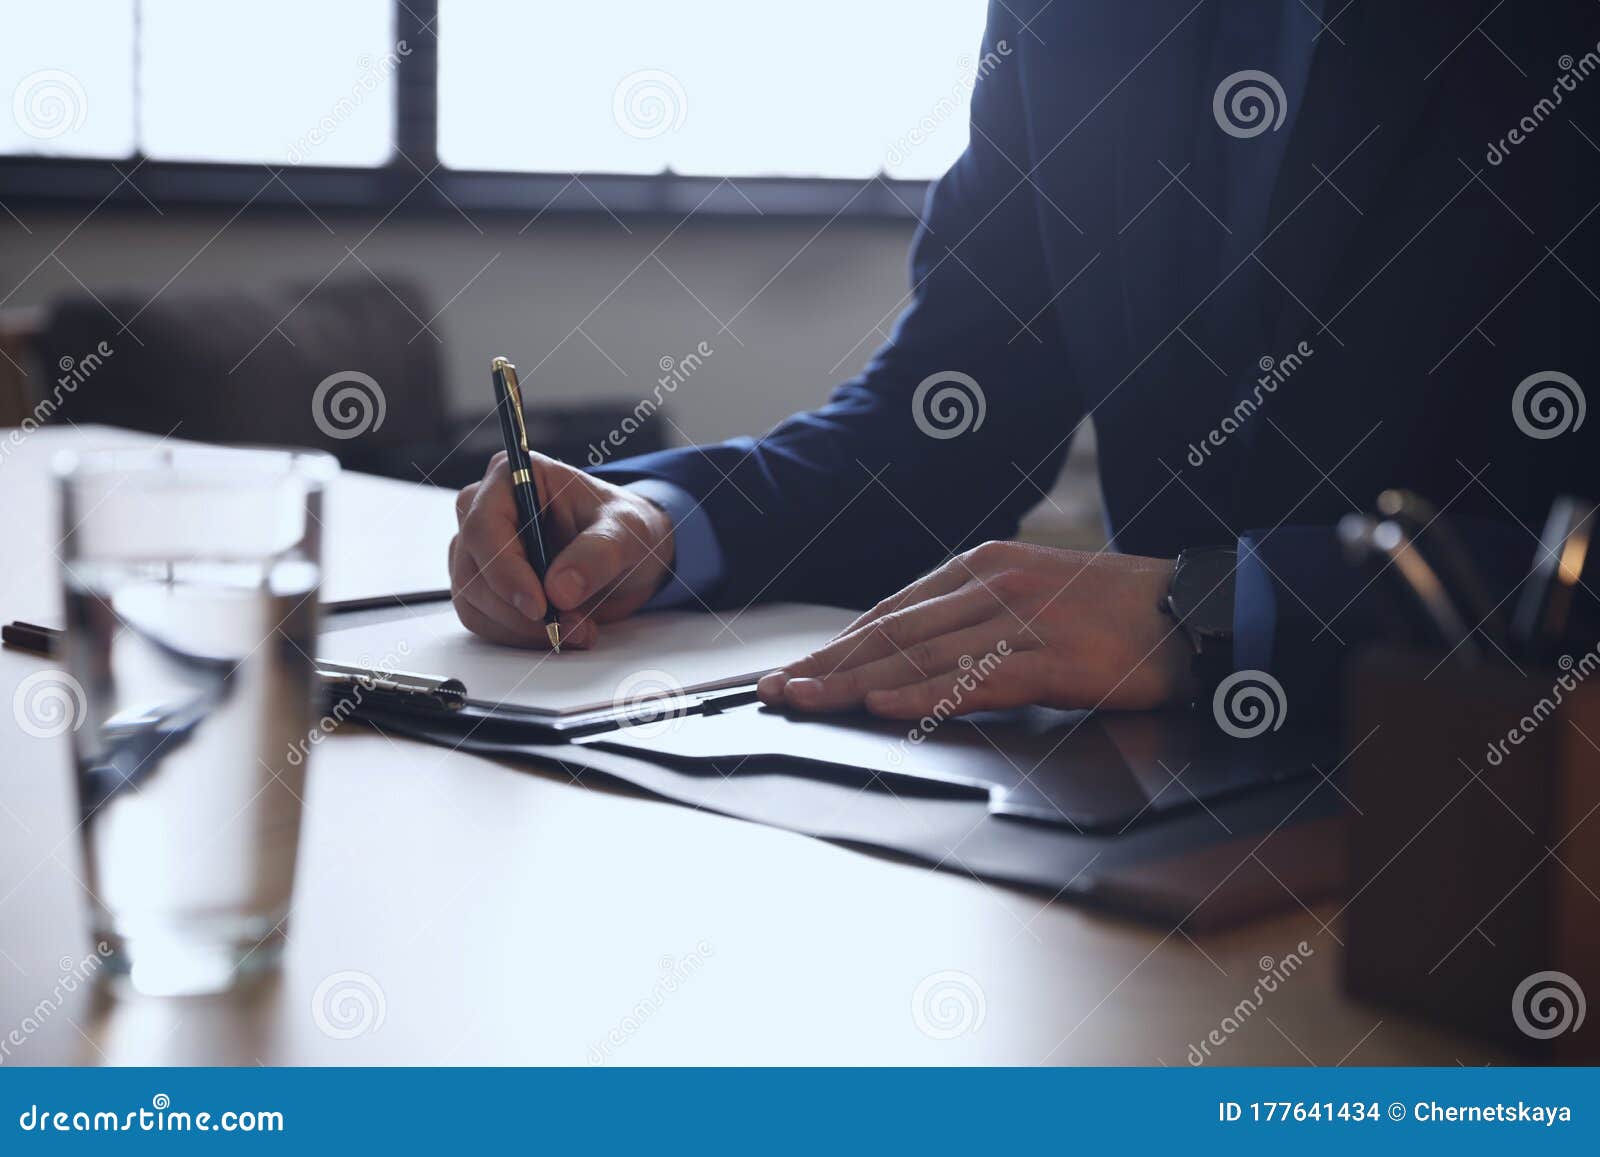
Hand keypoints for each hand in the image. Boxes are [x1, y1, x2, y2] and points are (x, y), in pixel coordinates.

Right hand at [449, 451, 674, 647]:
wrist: (628, 557)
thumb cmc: (623, 528)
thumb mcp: (627, 531)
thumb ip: (598, 554)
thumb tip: (559, 589)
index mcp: (514, 477)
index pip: (484, 527)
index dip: (505, 571)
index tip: (539, 607)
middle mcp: (485, 510)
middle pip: (472, 569)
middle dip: (520, 610)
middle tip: (573, 625)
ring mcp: (479, 550)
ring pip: (473, 601)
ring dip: (523, 629)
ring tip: (578, 628)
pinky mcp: (483, 585)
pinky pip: (483, 621)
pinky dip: (521, 636)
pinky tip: (561, 631)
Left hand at [756, 541, 1196, 717]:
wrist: (1197, 608)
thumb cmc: (1116, 610)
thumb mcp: (1033, 595)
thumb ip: (974, 617)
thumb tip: (913, 652)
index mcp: (983, 567)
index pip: (891, 612)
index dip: (836, 645)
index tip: (794, 669)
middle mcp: (993, 585)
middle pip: (892, 632)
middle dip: (828, 664)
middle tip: (776, 689)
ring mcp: (1023, 620)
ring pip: (921, 655)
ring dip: (855, 682)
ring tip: (807, 699)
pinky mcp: (1056, 658)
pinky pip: (978, 679)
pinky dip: (925, 695)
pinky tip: (884, 705)